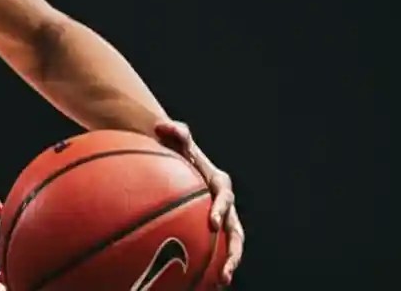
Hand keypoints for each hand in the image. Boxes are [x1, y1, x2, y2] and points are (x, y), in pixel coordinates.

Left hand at [155, 120, 243, 285]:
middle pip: (236, 229)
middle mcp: (224, 203)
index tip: (213, 223)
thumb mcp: (174, 135)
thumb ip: (174, 130)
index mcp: (218, 181)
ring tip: (220, 283)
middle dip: (234, 251)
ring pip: (229, 244)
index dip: (221, 208)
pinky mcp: (208, 228)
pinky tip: (200, 282)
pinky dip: (209, 263)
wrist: (172, 156)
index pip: (225, 195)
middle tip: (227, 270)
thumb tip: (164, 126)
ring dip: (228, 263)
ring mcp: (218, 217)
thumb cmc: (172, 146)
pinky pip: (212, 247)